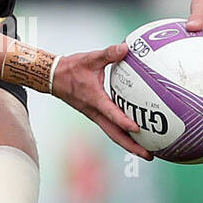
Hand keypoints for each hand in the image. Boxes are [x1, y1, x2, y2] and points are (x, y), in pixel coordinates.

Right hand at [52, 43, 153, 159]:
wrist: (54, 78)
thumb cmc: (72, 69)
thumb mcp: (90, 58)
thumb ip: (109, 53)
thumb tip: (126, 47)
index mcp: (94, 100)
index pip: (111, 113)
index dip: (124, 121)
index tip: (137, 129)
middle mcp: (95, 112)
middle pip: (115, 135)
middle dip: (132, 146)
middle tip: (149, 155)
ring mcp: (95, 116)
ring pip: (113, 134)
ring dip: (129, 145)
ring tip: (147, 153)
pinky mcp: (95, 115)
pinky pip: (111, 128)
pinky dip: (123, 135)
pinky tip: (135, 136)